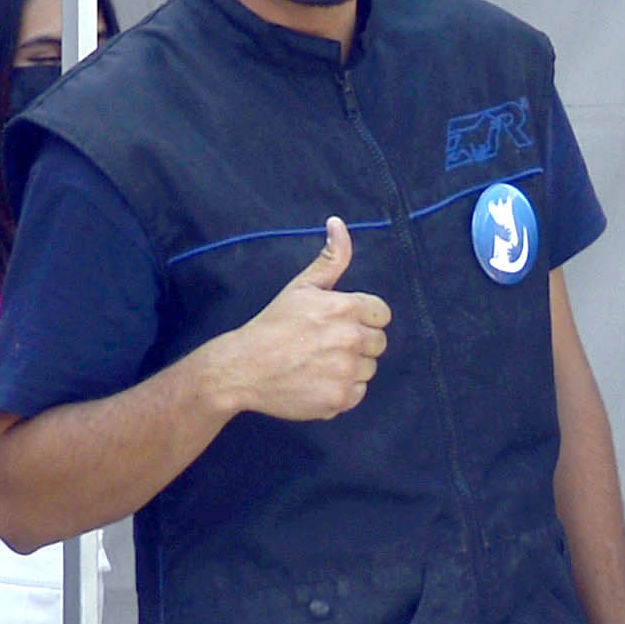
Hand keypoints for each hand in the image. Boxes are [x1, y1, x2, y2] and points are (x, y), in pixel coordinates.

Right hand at [189, 217, 387, 423]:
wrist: (243, 368)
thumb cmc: (272, 325)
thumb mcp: (301, 286)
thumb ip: (330, 258)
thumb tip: (338, 223)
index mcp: (345, 307)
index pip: (381, 314)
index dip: (363, 318)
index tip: (340, 323)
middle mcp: (350, 339)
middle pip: (378, 343)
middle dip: (358, 343)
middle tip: (326, 345)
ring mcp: (345, 371)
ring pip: (368, 369)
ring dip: (350, 368)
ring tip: (319, 363)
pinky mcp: (339, 399)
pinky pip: (357, 393)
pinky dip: (341, 391)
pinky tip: (317, 381)